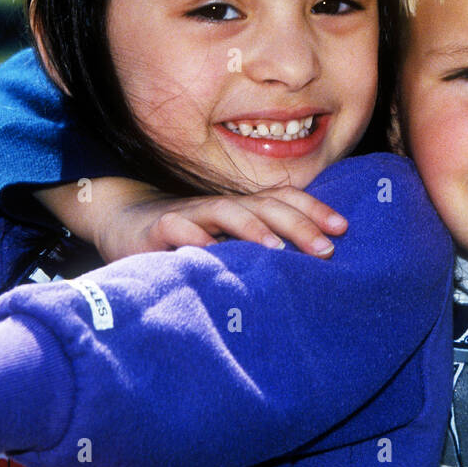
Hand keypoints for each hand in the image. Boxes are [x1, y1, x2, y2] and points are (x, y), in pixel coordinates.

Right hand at [36, 178, 347, 262]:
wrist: (123, 221)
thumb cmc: (190, 236)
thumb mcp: (230, 241)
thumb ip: (263, 247)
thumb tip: (312, 265)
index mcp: (244, 207)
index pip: (285, 200)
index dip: (315, 210)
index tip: (344, 229)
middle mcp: (222, 206)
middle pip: (266, 205)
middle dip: (298, 224)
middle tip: (326, 249)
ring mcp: (190, 214)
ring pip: (226, 211)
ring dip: (253, 227)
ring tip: (276, 249)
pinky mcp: (157, 229)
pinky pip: (176, 228)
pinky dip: (193, 236)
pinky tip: (210, 251)